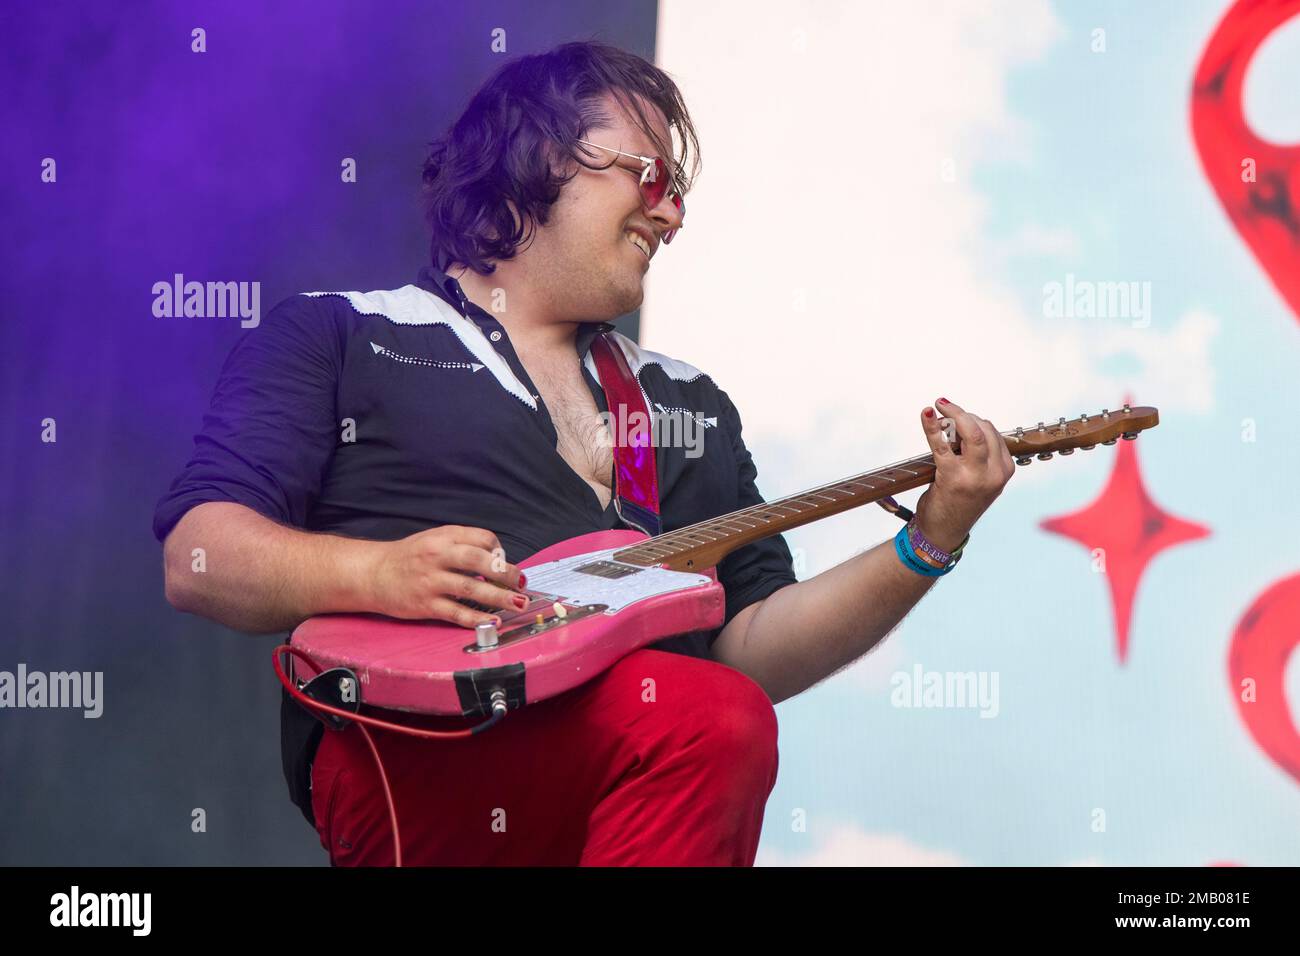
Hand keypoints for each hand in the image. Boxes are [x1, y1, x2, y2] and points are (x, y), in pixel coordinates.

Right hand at [365, 525, 527, 626]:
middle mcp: (437, 556)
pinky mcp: (426, 605)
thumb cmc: (409, 556)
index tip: (506, 561)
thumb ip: (463, 544)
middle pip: (479, 561)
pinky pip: (457, 612)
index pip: (481, 538)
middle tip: (521, 582)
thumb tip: (498, 559)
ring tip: (518, 602)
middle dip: (506, 572)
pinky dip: (477, 618)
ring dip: (499, 597)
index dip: (499, 549)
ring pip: (471, 588)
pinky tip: (494, 622)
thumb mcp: (435, 539)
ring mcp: (431, 582)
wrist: (373, 573)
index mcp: (443, 537)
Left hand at [913, 397, 1015, 551]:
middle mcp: (994, 473)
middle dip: (962, 414)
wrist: (943, 533)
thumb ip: (978, 455)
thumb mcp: (979, 479)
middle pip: (984, 428)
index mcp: (1005, 471)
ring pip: (970, 432)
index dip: (972, 420)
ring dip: (952, 414)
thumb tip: (961, 423)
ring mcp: (975, 476)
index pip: (993, 433)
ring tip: (937, 407)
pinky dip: (932, 427)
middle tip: (944, 406)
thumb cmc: (957, 502)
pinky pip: (942, 445)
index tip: (956, 416)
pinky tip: (927, 414)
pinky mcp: (952, 478)